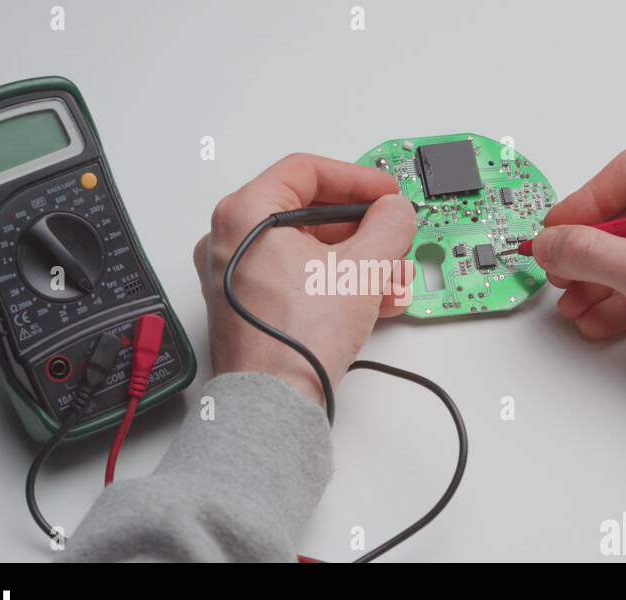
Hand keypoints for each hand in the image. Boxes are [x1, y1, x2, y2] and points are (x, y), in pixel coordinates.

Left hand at [193, 153, 415, 406]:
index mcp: (244, 215)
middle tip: (393, 237)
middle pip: (311, 215)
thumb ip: (389, 225)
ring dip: (358, 262)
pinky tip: (373, 300)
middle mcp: (230, 241)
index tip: (386, 193)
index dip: (357, 179)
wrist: (274, 402)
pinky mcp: (248, 306)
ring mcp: (236, 276)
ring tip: (391, 279)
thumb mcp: (362, 269)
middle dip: (364, 231)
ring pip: (309, 252)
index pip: (306, 171)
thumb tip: (395, 212)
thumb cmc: (295, 340)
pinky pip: (298, 279)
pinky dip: (336, 284)